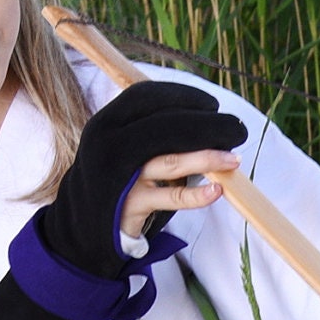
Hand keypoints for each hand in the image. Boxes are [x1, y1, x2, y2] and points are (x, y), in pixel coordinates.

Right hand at [46, 79, 246, 275]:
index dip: (182, 97)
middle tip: (235, 129)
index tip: (211, 104)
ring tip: (233, 159)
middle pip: (165, 127)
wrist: (84, 222)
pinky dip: (197, 196)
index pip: (146, 98)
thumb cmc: (116, 177)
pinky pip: (171, 198)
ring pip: (170, 161)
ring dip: (207, 158)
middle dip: (205, 126)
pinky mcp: (131, 205)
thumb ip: (152, 130)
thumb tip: (203, 117)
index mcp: (108, 123)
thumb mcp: (122, 145)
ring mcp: (121, 176)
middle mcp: (110, 145)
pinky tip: (216, 190)